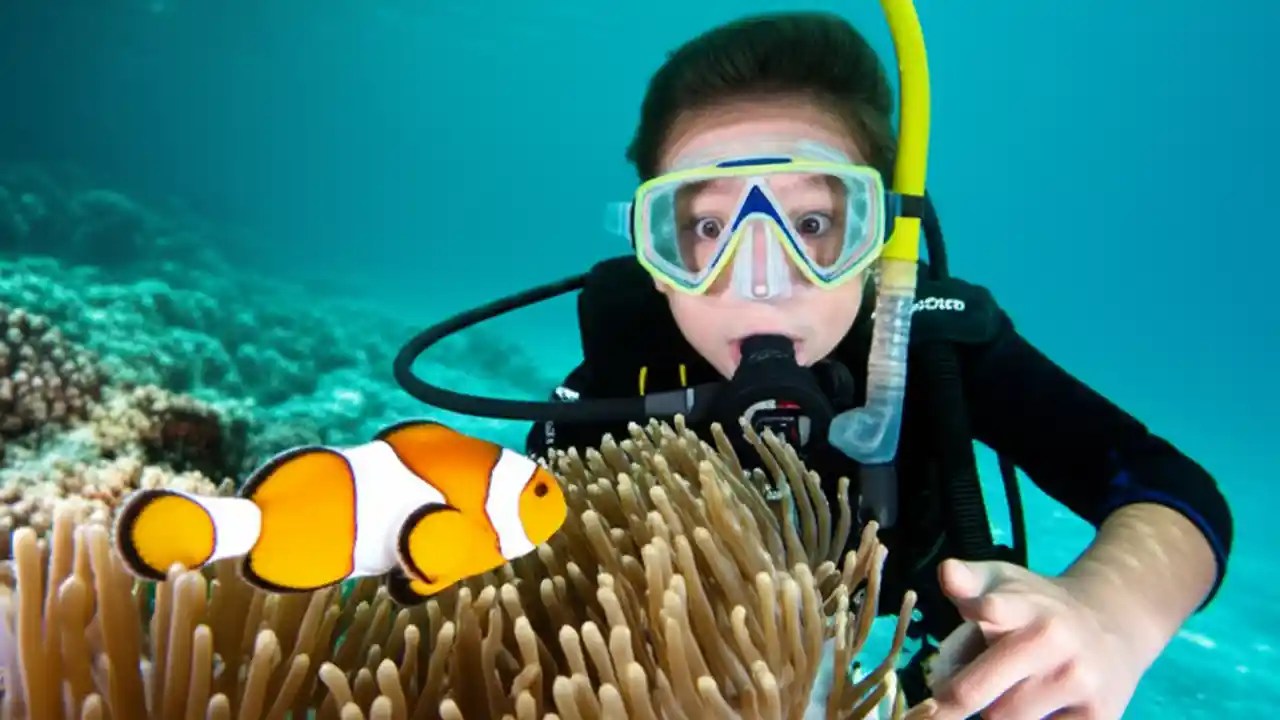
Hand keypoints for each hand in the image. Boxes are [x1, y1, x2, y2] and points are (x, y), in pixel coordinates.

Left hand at [916, 558, 1142, 719]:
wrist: (1114, 624)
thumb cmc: (1037, 608)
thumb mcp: (1002, 582)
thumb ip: (967, 583)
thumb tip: (947, 572)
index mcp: (1023, 604)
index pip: (997, 608)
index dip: (986, 611)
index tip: (981, 612)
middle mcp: (1053, 639)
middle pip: (974, 690)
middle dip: (954, 696)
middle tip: (945, 698)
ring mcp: (1078, 680)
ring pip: (1002, 718)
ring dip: (996, 711)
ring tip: (1009, 690)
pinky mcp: (1098, 715)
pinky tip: (1041, 704)